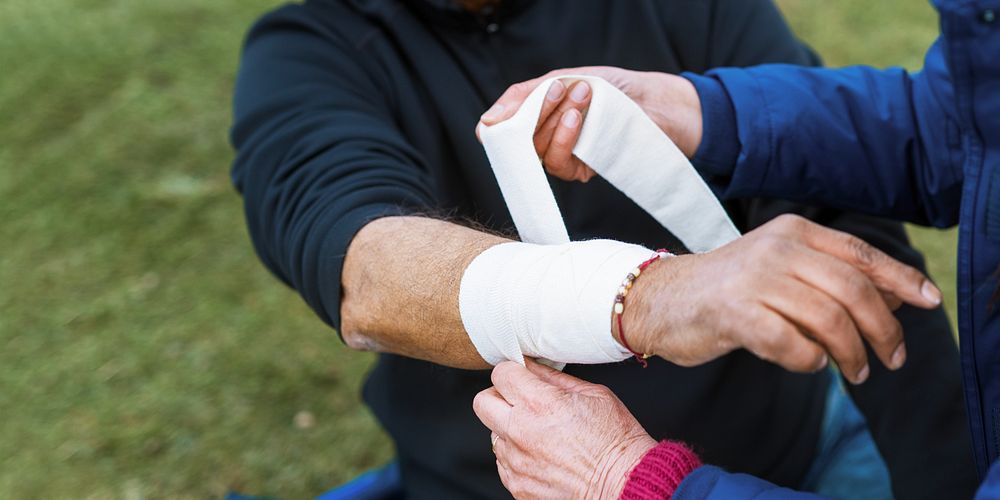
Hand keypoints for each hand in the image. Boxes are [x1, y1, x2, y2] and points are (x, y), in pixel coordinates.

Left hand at [473, 360, 655, 498]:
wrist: (624, 482)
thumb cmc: (616, 439)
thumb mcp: (592, 394)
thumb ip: (554, 378)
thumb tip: (532, 366)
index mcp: (539, 403)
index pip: (501, 374)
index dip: (513, 372)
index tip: (522, 377)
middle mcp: (521, 431)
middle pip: (482, 401)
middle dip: (499, 396)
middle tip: (519, 400)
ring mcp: (516, 461)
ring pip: (493, 433)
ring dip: (510, 428)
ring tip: (539, 433)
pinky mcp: (517, 484)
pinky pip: (503, 462)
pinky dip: (517, 455)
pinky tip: (541, 453)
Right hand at [477, 66, 701, 181]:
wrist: (655, 103)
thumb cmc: (611, 89)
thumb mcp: (564, 79)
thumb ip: (524, 96)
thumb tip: (486, 122)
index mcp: (537, 117)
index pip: (503, 129)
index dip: (497, 126)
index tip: (498, 119)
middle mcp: (546, 140)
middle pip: (519, 139)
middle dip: (536, 112)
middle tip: (556, 90)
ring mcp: (563, 157)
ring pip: (538, 150)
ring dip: (556, 121)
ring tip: (581, 96)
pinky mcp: (580, 171)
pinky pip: (558, 163)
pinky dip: (564, 140)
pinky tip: (579, 120)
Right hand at [623, 214, 941, 383]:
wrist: (661, 298)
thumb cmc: (730, 288)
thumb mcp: (782, 267)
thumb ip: (831, 276)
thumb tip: (895, 296)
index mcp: (793, 231)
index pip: (861, 253)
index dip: (901, 279)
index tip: (929, 302)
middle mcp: (776, 248)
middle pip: (853, 290)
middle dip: (883, 330)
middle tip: (892, 358)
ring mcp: (754, 279)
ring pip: (829, 320)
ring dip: (852, 354)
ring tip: (856, 373)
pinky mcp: (734, 313)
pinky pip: (793, 345)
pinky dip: (811, 361)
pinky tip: (810, 363)